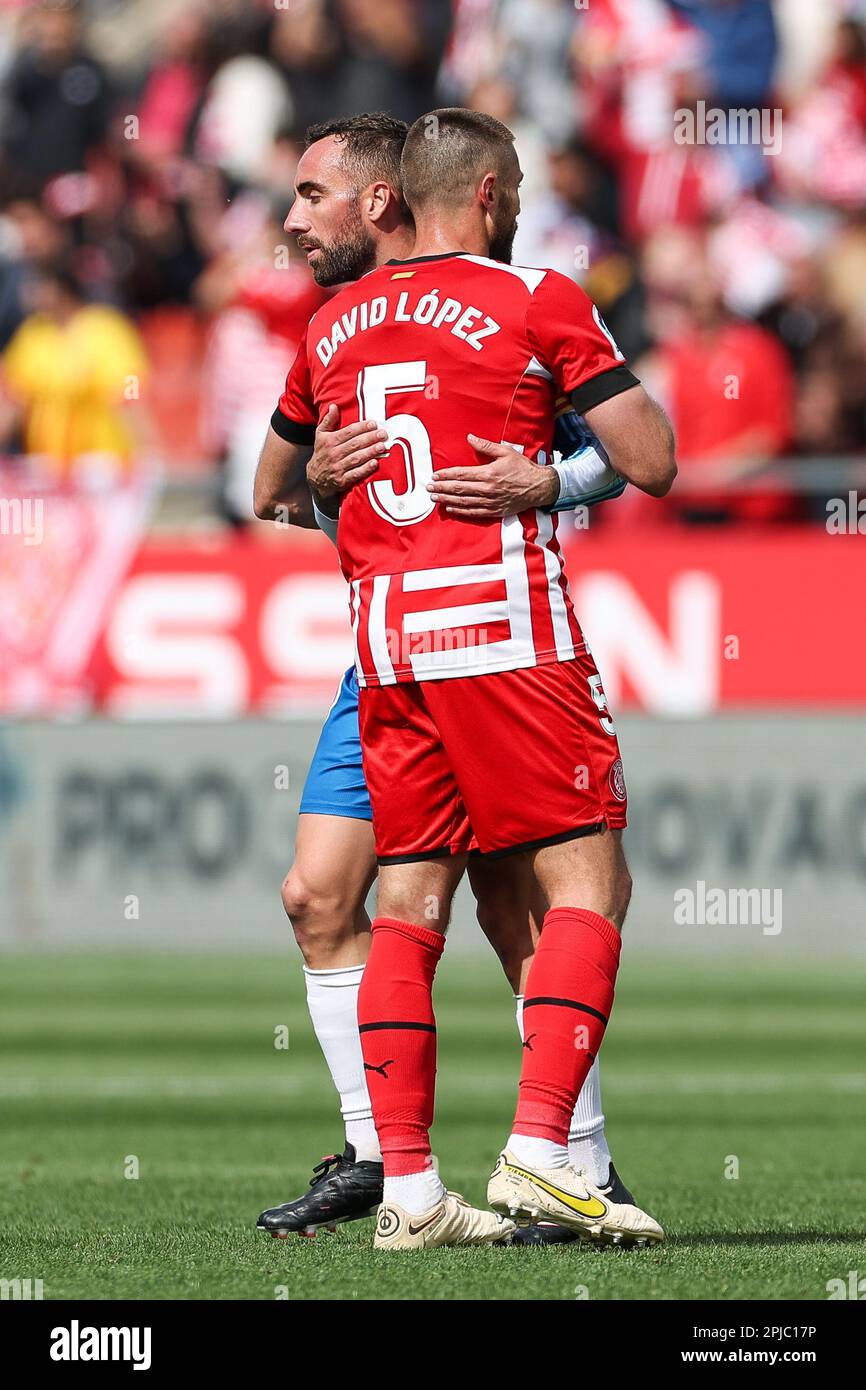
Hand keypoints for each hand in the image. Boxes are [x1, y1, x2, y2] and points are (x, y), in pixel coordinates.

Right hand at [306, 404, 388, 498]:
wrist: (314, 477)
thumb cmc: (322, 453)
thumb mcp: (321, 435)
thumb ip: (328, 420)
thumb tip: (334, 406)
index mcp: (329, 441)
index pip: (348, 432)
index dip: (361, 427)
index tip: (374, 424)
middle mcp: (333, 454)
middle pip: (354, 444)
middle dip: (370, 438)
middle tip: (383, 434)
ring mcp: (337, 468)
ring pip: (356, 458)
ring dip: (370, 452)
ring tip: (382, 446)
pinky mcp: (342, 481)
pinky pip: (355, 474)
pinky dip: (365, 469)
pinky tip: (375, 463)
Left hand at [425, 435, 559, 517]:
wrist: (539, 487)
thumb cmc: (523, 468)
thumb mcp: (505, 452)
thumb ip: (485, 446)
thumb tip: (470, 438)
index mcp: (488, 473)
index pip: (461, 475)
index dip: (446, 475)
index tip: (435, 476)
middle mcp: (487, 489)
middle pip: (458, 489)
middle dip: (442, 488)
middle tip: (429, 489)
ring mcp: (490, 502)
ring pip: (463, 502)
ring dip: (447, 500)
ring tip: (435, 498)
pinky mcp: (495, 511)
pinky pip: (474, 512)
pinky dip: (461, 511)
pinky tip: (451, 509)